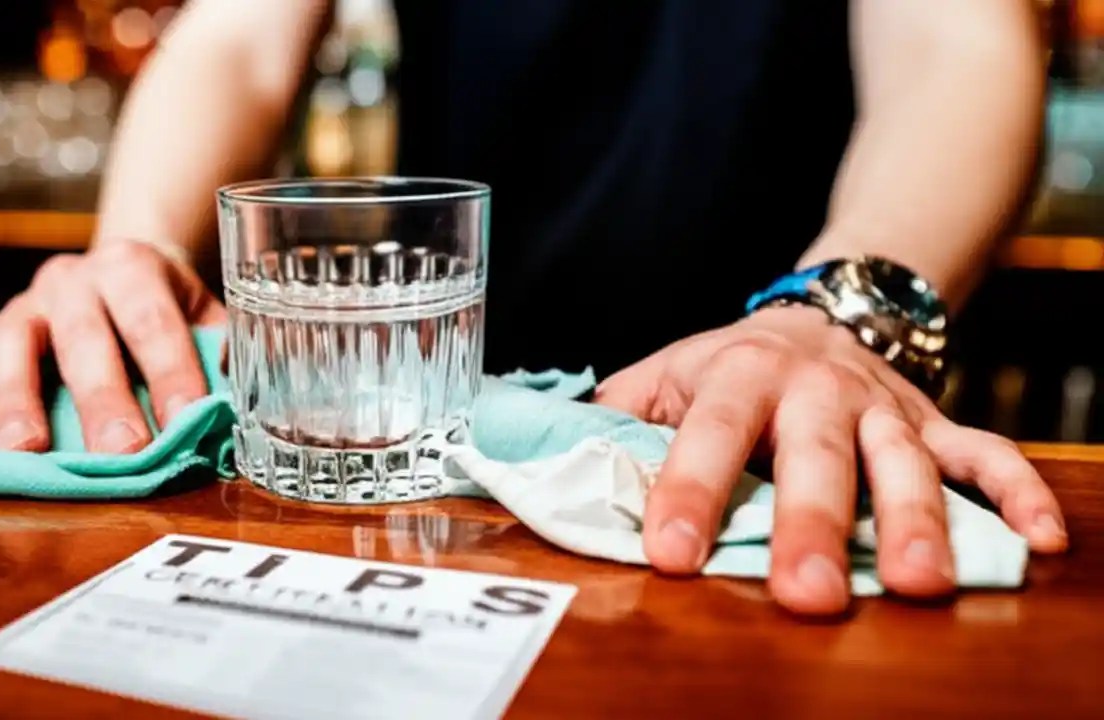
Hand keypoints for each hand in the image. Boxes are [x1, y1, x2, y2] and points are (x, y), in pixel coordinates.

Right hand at [0, 241, 225, 452]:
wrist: (117, 272)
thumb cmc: (168, 311)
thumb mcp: (204, 316)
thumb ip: (221, 351)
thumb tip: (237, 400)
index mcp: (132, 268)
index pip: (154, 320)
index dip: (171, 370)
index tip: (188, 419)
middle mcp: (72, 279)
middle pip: (82, 337)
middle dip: (102, 398)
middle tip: (119, 451)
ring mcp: (22, 304)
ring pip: (8, 345)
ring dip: (16, 401)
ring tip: (25, 453)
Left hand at [594, 305, 1067, 614]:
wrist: (820, 313)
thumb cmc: (726, 368)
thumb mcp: (658, 378)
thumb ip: (606, 422)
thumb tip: (522, 456)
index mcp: (735, 372)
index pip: (707, 432)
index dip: (688, 490)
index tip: (667, 553)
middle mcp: (814, 387)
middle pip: (814, 456)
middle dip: (811, 524)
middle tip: (804, 595)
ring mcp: (880, 406)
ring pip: (903, 460)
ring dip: (915, 520)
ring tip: (915, 584)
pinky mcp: (933, 421)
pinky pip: (984, 453)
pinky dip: (1016, 491)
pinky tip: (1042, 540)